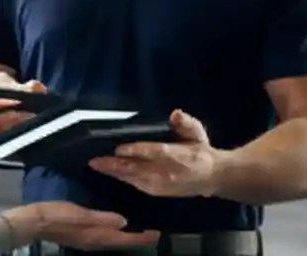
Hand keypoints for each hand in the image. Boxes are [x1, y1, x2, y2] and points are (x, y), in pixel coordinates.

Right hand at [5, 202, 158, 250]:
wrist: (34, 222)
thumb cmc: (57, 216)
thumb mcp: (81, 214)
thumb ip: (103, 219)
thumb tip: (125, 222)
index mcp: (98, 236)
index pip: (125, 239)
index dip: (142, 238)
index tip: (157, 234)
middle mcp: (95, 242)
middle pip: (121, 242)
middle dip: (137, 238)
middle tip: (152, 232)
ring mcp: (87, 240)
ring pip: (113, 240)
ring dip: (126, 237)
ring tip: (138, 229)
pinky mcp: (81, 236)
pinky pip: (104, 236)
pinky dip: (114, 232)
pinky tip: (114, 225)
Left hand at [88, 109, 225, 197]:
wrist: (211, 178)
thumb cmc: (201, 152)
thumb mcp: (197, 133)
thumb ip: (186, 123)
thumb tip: (175, 114)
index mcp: (177, 156)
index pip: (154, 153)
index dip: (136, 151)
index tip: (118, 148)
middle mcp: (165, 173)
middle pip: (137, 168)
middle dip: (114, 165)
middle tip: (94, 160)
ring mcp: (159, 185)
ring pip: (132, 178)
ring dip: (113, 172)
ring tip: (96, 165)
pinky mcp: (155, 192)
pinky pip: (134, 184)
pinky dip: (121, 177)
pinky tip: (109, 171)